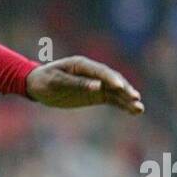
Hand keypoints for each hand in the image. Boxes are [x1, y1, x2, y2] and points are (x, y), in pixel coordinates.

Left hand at [26, 56, 143, 114]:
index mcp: (82, 64)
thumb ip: (76, 84)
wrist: (36, 85)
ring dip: (128, 98)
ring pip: (116, 91)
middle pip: (112, 80)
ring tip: (139, 108)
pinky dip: (123, 105)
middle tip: (135, 98)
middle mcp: (92, 72)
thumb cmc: (43, 81)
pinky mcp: (96, 95)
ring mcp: (95, 83)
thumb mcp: (56, 82)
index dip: (111, 79)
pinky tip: (134, 111)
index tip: (120, 87)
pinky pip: (112, 99)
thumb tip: (97, 87)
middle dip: (125, 89)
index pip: (101, 71)